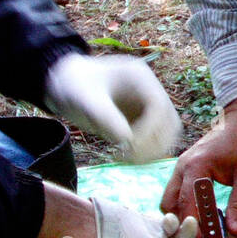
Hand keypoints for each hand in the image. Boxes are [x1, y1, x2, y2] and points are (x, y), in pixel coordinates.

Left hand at [44, 53, 180, 161]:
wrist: (66, 83)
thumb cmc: (74, 85)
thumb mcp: (85, 98)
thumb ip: (105, 116)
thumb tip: (126, 138)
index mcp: (140, 78)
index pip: (159, 106)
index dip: (150, 128)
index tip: (130, 144)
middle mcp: (150, 91)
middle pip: (170, 121)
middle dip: (155, 142)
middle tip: (131, 157)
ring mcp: (148, 107)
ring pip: (167, 133)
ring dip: (154, 150)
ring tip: (128, 159)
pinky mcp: (143, 121)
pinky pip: (155, 140)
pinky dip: (145, 152)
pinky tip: (125, 157)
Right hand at [161, 89, 236, 237]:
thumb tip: (234, 231)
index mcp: (197, 168)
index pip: (188, 204)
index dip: (192, 228)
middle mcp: (183, 167)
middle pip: (170, 204)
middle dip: (179, 226)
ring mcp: (181, 166)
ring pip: (169, 199)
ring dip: (178, 217)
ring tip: (193, 236)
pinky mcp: (185, 168)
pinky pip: (175, 192)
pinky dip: (181, 207)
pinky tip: (195, 219)